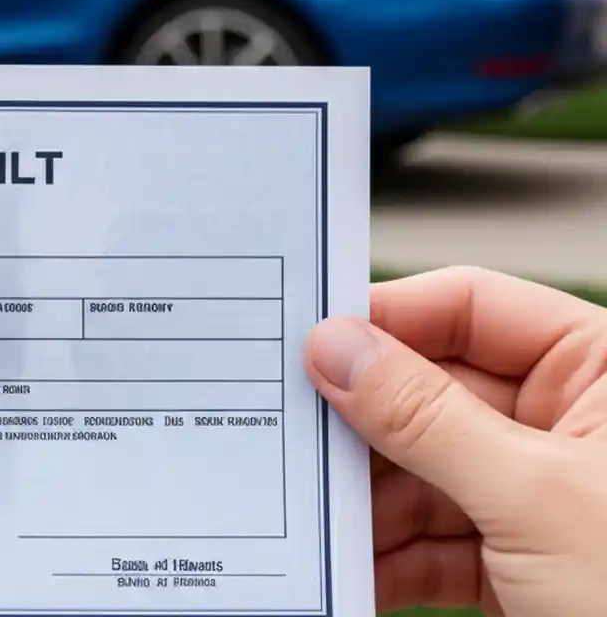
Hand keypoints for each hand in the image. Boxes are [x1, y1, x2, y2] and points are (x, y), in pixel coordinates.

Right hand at [305, 267, 606, 615]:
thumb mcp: (533, 498)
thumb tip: (338, 350)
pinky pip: (430, 538)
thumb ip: (425, 418)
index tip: (312, 344)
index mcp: (599, 372)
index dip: (388, 320)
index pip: (472, 309)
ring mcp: (537, 493)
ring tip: (322, 522)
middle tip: (299, 441)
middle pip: (430, 393)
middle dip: (365, 429)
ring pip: (419, 470)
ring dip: (367, 503)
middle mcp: (568, 422)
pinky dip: (388, 556)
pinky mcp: (517, 559)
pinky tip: (354, 567)